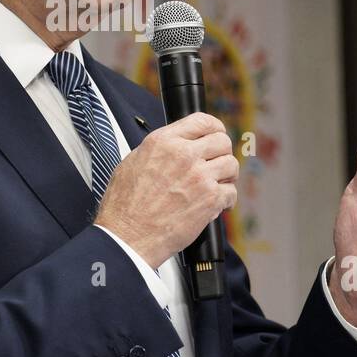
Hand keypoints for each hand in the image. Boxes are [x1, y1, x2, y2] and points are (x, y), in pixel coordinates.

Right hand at [94, 112, 237, 269]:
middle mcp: (184, 154)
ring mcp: (200, 176)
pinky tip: (216, 205)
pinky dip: (226, 200)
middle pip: (222, 141)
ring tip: (218, 185)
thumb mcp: (133, 162)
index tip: (217, 134)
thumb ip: (159, 149)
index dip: (214, 128)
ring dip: (227, 176)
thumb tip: (175, 146)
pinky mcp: (210, 199)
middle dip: (222, 152)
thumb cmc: (125, 205)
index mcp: (164, 141)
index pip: (202, 121)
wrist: (128, 236)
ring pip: (231, 165)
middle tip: (217, 164)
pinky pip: (231, 192)